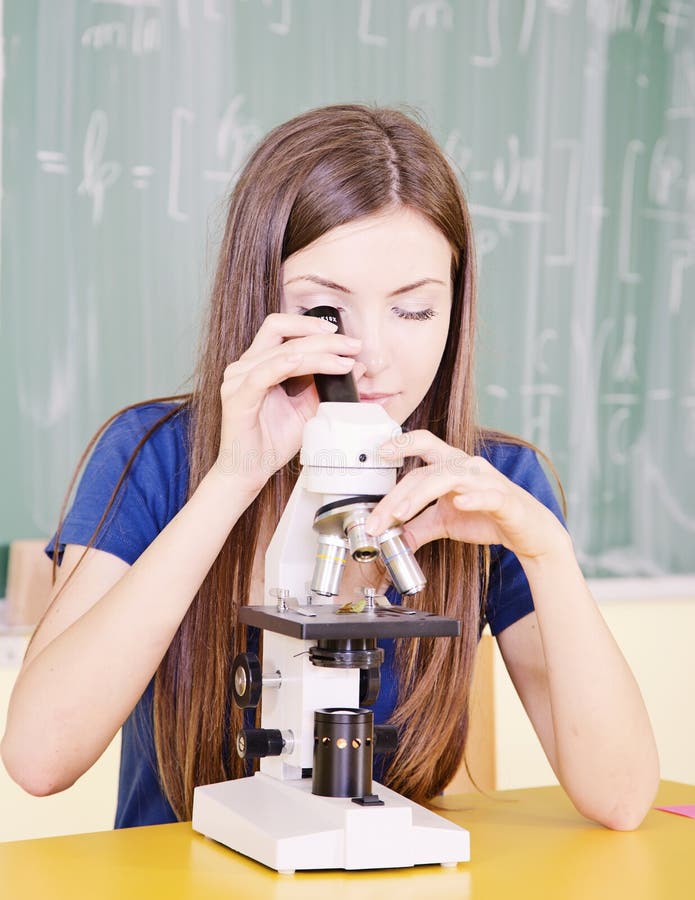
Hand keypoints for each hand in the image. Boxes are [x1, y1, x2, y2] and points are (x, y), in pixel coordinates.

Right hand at [215, 313, 361, 492]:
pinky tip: (301, 362)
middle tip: (351, 345)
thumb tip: (357, 366)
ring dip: (317, 354)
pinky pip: (260, 376)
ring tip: (343, 363)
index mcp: (259, 363)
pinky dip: (282, 366)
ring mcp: (238, 380)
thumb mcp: (307, 409)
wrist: (250, 470)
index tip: (344, 337)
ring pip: (281, 353)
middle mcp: (245, 366)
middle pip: (284, 334)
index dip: (313, 327)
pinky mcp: (237, 398)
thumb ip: (327, 387)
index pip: (284, 330)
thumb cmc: (272, 441)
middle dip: (323, 337)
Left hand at [363, 430, 568, 562]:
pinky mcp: (505, 500)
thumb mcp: (444, 523)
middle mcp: (468, 466)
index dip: (402, 443)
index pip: (423, 447)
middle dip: (397, 497)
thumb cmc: (488, 518)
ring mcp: (487, 481)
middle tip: (376, 521)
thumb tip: (391, 537)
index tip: (379, 451)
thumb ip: (417, 526)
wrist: (529, 532)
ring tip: (401, 513)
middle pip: (426, 471)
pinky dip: (474, 498)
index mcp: (452, 466)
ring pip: (449, 477)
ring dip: (421, 495)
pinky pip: (488, 495)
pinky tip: (460, 503)